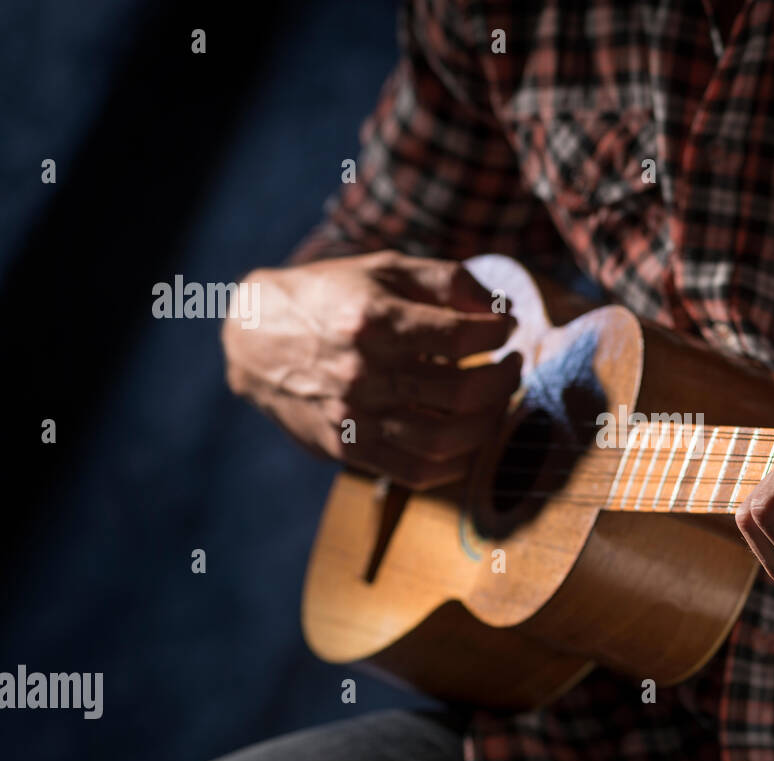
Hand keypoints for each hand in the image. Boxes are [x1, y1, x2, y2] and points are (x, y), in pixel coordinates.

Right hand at [221, 250, 519, 489]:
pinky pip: (417, 472)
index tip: (505, 328)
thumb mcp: (384, 268)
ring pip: (446, 438)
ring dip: (489, 422)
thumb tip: (501, 305)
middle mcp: (363, 373)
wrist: (255, 339)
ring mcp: (354, 417)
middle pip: (463, 392)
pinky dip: (456, 463)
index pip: (462, 338)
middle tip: (511, 365)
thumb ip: (447, 279)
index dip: (498, 333)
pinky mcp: (347, 448)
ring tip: (497, 400)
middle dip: (504, 379)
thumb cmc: (330, 297)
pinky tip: (469, 440)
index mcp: (373, 321)